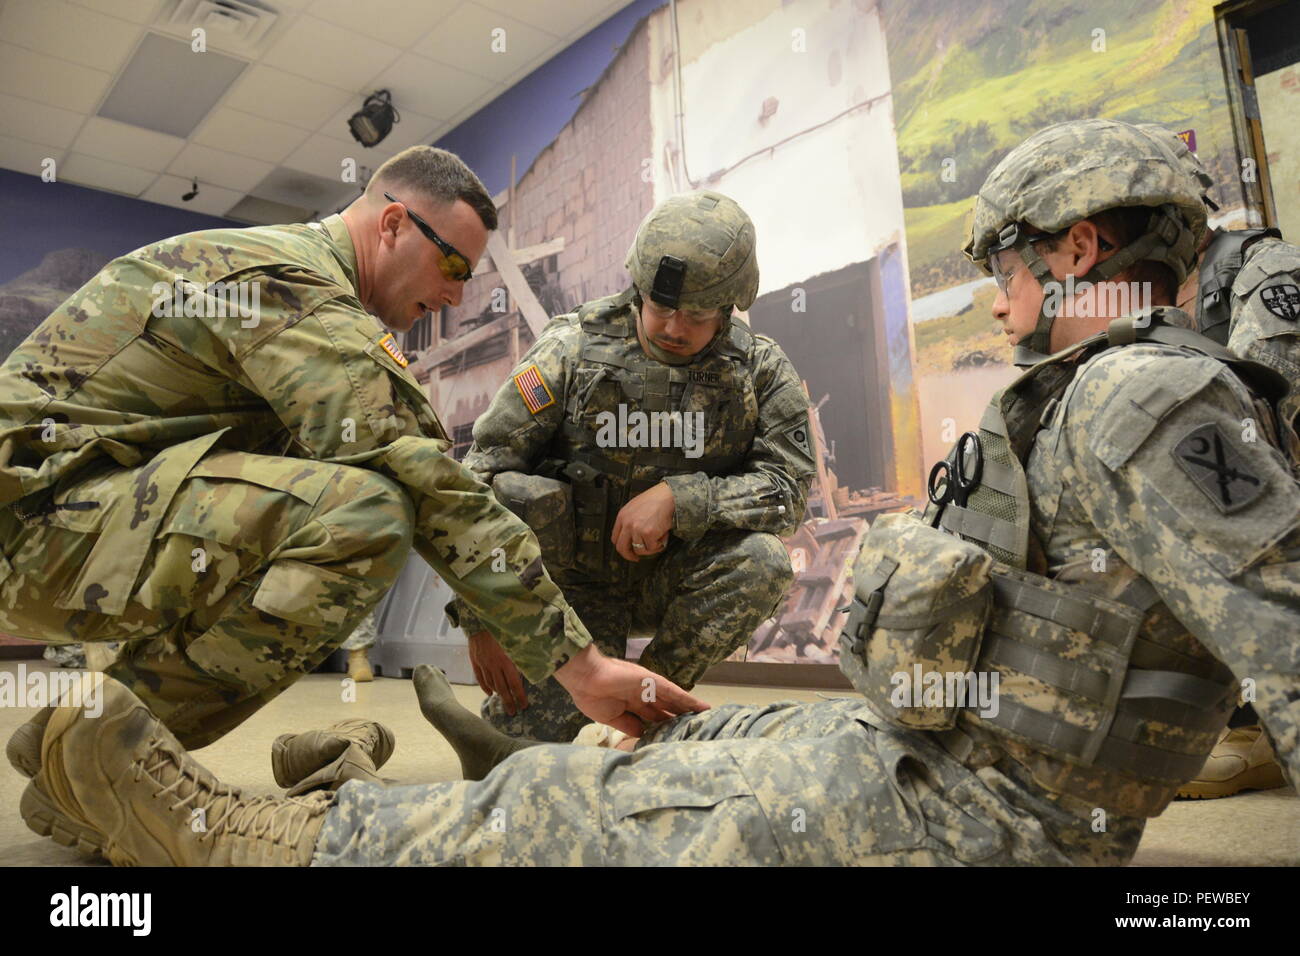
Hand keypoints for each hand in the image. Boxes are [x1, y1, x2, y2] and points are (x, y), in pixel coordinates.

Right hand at [467, 630, 526, 714]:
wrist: (480, 620)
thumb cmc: (502, 629)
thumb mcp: (516, 642)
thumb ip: (521, 656)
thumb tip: (529, 669)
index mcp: (506, 661)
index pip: (515, 684)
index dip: (520, 696)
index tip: (524, 705)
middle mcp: (494, 665)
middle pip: (502, 688)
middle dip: (509, 701)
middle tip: (513, 712)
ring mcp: (483, 664)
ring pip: (491, 684)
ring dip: (498, 694)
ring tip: (505, 702)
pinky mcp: (475, 661)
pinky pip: (480, 678)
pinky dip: (485, 687)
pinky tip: (490, 693)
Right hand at [555, 645, 708, 737]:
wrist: (584, 680)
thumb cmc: (592, 698)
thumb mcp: (612, 718)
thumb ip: (629, 725)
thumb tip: (644, 734)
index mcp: (631, 704)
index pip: (653, 717)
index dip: (666, 725)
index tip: (678, 735)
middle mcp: (643, 695)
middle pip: (667, 708)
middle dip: (680, 717)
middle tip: (697, 727)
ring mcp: (648, 687)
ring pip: (674, 699)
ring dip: (689, 708)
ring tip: (706, 717)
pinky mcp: (652, 681)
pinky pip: (673, 691)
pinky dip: (687, 699)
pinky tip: (700, 707)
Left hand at [611, 481, 673, 560]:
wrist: (668, 496)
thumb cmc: (656, 500)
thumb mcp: (635, 507)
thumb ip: (630, 521)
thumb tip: (631, 537)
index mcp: (622, 516)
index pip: (615, 538)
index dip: (622, 547)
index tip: (628, 550)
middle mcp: (627, 524)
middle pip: (622, 548)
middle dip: (629, 556)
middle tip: (636, 558)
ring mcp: (637, 529)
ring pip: (639, 550)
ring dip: (650, 548)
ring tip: (658, 538)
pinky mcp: (648, 534)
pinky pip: (652, 548)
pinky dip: (660, 544)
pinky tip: (664, 535)